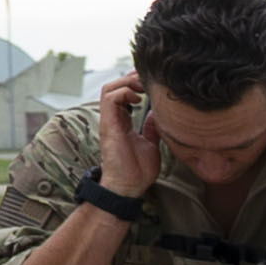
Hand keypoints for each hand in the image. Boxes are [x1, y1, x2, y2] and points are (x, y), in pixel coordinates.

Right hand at [95, 75, 158, 199]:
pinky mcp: (109, 125)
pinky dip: (123, 93)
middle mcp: (113, 119)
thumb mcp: (150, 143)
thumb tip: (156, 114)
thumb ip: (151, 128)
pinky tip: (138, 98)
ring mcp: (110, 121)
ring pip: (109, 89)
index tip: (151, 83)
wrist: (129, 185)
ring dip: (126, 83)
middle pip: (114, 87)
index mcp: (122, 122)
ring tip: (142, 85)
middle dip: (131, 79)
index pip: (122, 94)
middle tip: (148, 80)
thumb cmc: (138, 170)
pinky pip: (110, 100)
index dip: (135, 84)